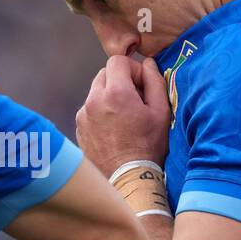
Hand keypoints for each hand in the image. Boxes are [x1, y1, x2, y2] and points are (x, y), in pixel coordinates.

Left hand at [76, 55, 170, 175]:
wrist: (127, 178)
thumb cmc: (148, 146)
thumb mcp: (161, 112)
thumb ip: (155, 81)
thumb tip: (148, 63)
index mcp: (115, 93)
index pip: (118, 61)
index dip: (133, 69)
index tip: (141, 85)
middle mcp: (94, 100)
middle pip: (105, 74)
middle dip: (121, 80)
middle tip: (135, 100)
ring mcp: (83, 115)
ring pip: (96, 91)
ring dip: (110, 96)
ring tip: (124, 117)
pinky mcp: (79, 127)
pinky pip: (90, 109)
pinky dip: (101, 111)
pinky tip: (114, 129)